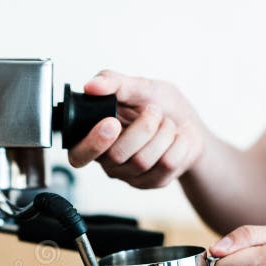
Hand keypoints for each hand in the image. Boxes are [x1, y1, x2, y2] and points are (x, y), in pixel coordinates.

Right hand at [68, 70, 205, 188]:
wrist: (187, 122)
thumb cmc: (158, 104)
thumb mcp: (138, 86)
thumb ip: (113, 83)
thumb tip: (91, 86)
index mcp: (94, 138)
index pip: (78, 155)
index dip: (93, 143)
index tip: (112, 122)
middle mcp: (108, 161)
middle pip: (116, 156)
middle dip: (143, 127)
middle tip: (154, 111)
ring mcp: (130, 175)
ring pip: (142, 161)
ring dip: (164, 132)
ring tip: (167, 123)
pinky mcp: (153, 182)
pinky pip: (166, 165)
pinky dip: (179, 143)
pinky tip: (177, 137)